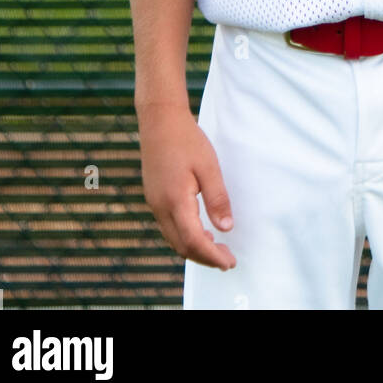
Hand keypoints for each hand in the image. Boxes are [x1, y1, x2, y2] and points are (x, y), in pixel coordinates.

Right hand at [137, 103, 236, 269]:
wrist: (159, 119)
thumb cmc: (186, 140)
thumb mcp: (208, 167)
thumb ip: (217, 199)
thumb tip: (226, 228)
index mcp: (175, 201)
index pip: (193, 242)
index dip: (212, 256)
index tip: (229, 263)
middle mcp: (160, 207)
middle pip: (181, 246)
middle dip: (204, 258)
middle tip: (227, 260)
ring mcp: (154, 203)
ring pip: (173, 238)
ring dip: (194, 248)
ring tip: (217, 249)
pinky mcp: (153, 197)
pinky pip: (169, 226)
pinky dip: (185, 236)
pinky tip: (200, 230)